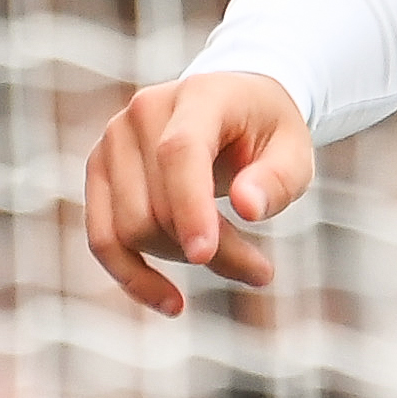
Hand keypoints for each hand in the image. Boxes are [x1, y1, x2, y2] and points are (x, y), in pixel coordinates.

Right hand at [83, 71, 313, 316]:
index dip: (189, 206)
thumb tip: (248, 208)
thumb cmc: (268, 132)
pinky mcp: (100, 171)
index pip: (180, 151)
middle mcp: (144, 111)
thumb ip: (278, 178)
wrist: (234, 107)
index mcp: (199, 94)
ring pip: (130, 228)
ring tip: (237, 264)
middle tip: (261, 270)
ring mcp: (113, 140)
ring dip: (181, 260)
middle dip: (209, 249)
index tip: (205, 256)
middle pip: (156, 203)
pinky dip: (132, 277)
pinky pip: (103, 239)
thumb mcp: (296, 150)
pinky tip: (171, 303)